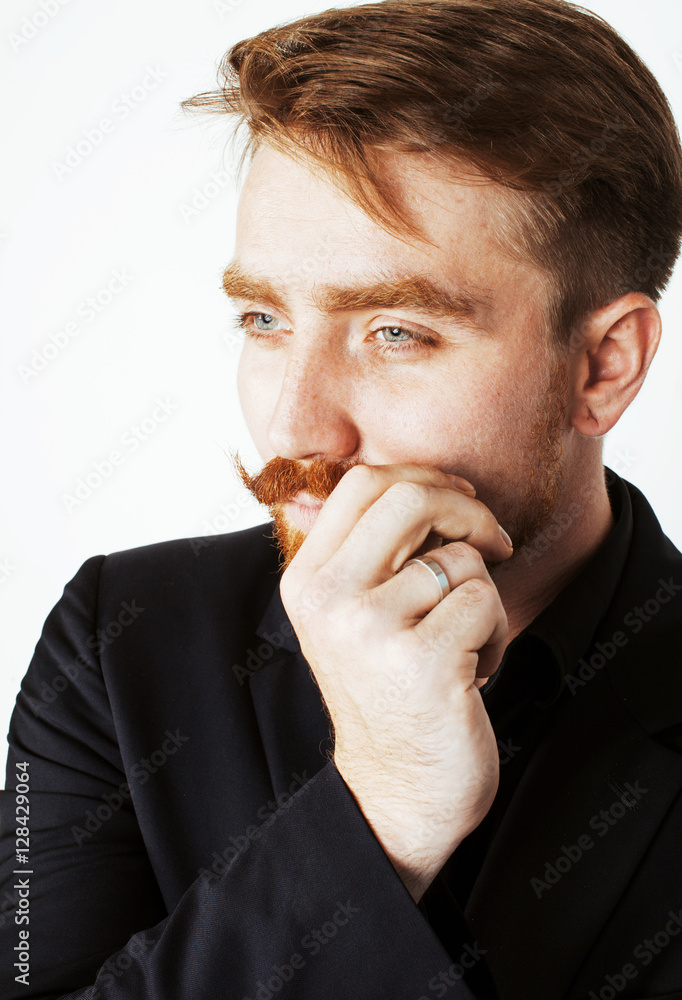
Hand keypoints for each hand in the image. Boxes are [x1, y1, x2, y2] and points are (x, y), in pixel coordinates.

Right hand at [279, 464, 511, 901]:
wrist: (395, 794)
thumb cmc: (388, 692)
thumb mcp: (354, 615)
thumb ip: (373, 550)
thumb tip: (431, 483)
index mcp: (307, 580)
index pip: (362, 483)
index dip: (423, 477)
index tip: (459, 501)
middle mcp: (328, 599)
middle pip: (409, 497)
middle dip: (468, 510)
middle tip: (492, 541)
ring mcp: (372, 630)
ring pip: (460, 556)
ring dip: (484, 593)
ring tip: (465, 639)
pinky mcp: (423, 661)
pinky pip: (485, 601)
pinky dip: (496, 633)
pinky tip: (474, 670)